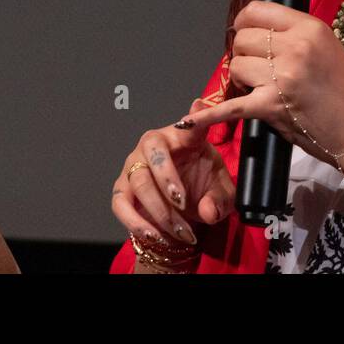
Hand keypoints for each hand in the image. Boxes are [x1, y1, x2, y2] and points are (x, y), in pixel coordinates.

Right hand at [110, 105, 235, 250]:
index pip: (190, 125)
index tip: (198, 110)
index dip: (194, 117)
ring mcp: (134, 166)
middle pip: (153, 153)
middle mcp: (154, 145)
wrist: (183, 214)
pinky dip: (137, 222)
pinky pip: (121, 204)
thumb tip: (206, 211)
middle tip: (183, 201)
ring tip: (180, 230)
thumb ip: (219, 201)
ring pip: (139, 181)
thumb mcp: (221, 195)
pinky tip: (155, 234)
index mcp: (185, 137)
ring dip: (159, 209)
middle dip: (167, 178)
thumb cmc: (204, 189)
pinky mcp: (122, 190)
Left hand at [174, 0, 343, 173]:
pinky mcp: (271, 106)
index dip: (244, 22)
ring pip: (235, 66)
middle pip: (242, 38)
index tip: (244, 33)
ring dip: (240, 79)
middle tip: (255, 69)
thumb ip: (295, 37)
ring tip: (256, 89)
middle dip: (243, 53)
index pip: (257, 10)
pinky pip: (230, 105)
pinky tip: (190, 120)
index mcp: (309, 27)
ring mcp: (281, 76)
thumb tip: (261, 34)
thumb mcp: (328, 48)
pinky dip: (208, 114)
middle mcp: (294, 46)